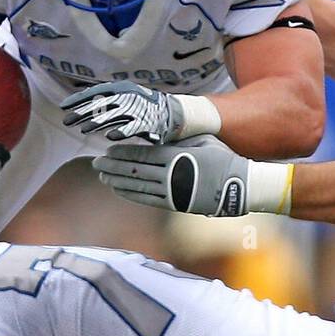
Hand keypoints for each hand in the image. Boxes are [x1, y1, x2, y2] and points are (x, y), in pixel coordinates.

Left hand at [62, 80, 184, 143]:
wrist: (169, 113)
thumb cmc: (140, 108)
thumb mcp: (122, 100)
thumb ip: (105, 102)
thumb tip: (80, 106)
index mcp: (120, 88)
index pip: (95, 92)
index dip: (79, 99)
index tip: (63, 106)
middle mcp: (128, 96)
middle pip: (101, 104)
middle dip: (83, 112)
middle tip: (67, 121)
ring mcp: (138, 109)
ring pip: (114, 115)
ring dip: (98, 122)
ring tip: (83, 130)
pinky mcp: (147, 122)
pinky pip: (133, 127)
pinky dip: (122, 131)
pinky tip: (109, 137)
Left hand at [94, 140, 256, 215]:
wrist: (237, 186)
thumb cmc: (221, 159)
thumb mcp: (201, 140)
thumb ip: (178, 138)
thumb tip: (158, 132)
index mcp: (176, 155)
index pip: (142, 154)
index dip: (122, 153)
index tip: (107, 151)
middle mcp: (170, 174)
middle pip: (134, 170)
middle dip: (112, 167)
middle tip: (96, 163)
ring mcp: (171, 191)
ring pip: (137, 186)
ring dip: (117, 181)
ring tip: (102, 176)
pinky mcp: (174, 204)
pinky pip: (146, 199)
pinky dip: (130, 194)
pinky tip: (119, 190)